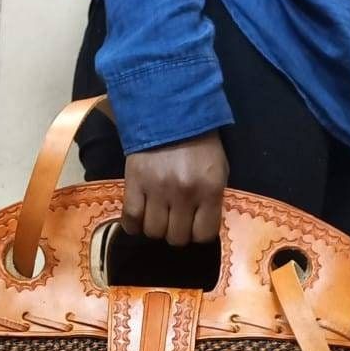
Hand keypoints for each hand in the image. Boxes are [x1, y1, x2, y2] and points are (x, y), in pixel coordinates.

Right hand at [122, 131, 228, 245]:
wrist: (170, 113)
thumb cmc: (200, 144)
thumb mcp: (218, 171)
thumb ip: (212, 200)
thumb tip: (202, 227)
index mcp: (209, 190)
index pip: (203, 234)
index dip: (199, 234)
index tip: (195, 227)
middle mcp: (183, 194)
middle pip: (177, 237)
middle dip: (177, 233)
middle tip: (175, 221)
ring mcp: (156, 190)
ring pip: (154, 232)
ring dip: (156, 228)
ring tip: (157, 217)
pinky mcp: (134, 183)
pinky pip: (131, 218)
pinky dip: (133, 225)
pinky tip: (138, 220)